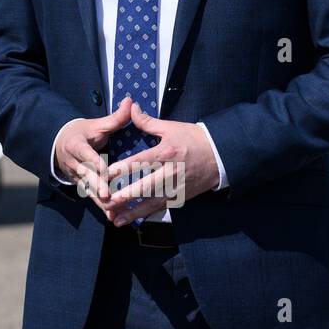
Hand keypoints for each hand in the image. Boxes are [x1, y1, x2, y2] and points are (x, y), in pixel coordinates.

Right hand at [54, 97, 136, 219]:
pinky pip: (92, 198)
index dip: (96, 163)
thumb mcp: (96, 124)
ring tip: (113, 212)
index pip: (87, 155)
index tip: (105, 170)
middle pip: (86, 176)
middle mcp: (74, 163)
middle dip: (98, 187)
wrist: (59, 144)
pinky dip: (102, 207)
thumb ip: (115, 117)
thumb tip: (130, 101)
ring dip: (101, 202)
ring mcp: (76, 176)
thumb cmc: (82, 133)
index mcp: (77, 146)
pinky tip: (114, 217)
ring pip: (89, 190)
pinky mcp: (80, 186)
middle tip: (109, 196)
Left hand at [104, 101, 221, 224]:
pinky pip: (162, 207)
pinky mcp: (181, 196)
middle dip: (125, 195)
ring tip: (115, 219)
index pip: (142, 161)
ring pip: (152, 202)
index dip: (124, 168)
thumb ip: (148, 121)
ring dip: (133, 211)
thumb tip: (131, 107)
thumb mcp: (171, 127)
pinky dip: (147, 215)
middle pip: (145, 186)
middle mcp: (171, 172)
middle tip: (106, 201)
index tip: (107, 174)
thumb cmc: (194, 139)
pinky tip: (132, 220)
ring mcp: (177, 187)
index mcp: (166, 153)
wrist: (221, 155)